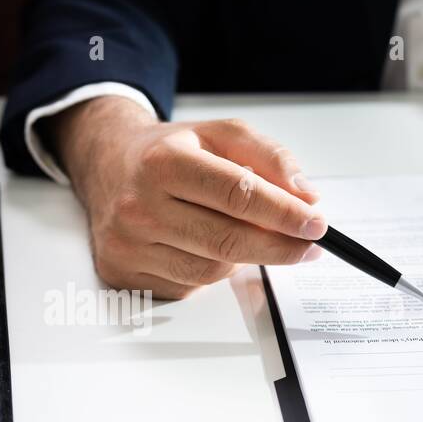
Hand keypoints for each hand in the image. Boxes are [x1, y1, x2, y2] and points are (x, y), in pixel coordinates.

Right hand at [43, 96, 326, 297]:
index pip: (237, 195)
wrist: (107, 166)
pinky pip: (187, 286)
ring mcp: (127, 244)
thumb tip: (304, 197)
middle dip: (279, 247)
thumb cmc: (166, 152)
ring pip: (211, 271)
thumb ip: (268, 157)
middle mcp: (139, 205)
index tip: (315, 224)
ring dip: (241, 258)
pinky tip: (202, 247)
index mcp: (163, 162)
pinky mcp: (121, 272)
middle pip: (228, 241)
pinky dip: (207, 270)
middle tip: (307, 246)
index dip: (284, 213)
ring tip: (244, 236)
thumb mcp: (218, 135)